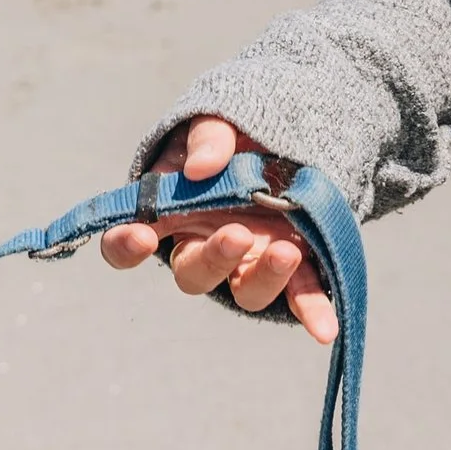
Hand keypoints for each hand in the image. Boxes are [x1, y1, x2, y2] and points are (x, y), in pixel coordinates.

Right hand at [99, 116, 337, 343]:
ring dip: (264, 277)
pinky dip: (311, 311)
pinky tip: (326, 329)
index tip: (141, 235)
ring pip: (245, 288)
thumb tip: (201, 167)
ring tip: (285, 253)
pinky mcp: (291, 265)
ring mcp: (249, 259)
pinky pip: (299, 294)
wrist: (288, 137)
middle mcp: (205, 244)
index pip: (128, 241)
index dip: (125, 245)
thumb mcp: (218, 119)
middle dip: (213, 258)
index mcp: (173, 211)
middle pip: (193, 272)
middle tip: (237, 234)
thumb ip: (207, 136)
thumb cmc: (237, 131)